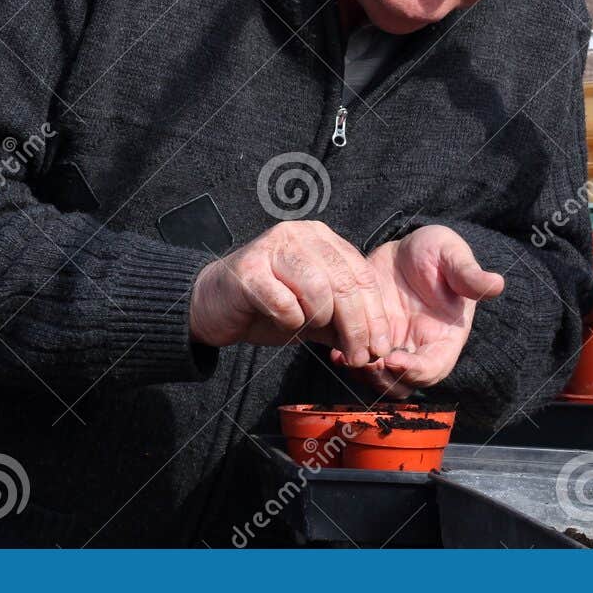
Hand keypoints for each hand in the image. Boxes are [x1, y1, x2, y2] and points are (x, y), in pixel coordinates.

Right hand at [189, 220, 393, 366]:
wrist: (211, 305)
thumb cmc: (266, 306)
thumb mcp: (314, 313)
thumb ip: (343, 322)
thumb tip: (376, 348)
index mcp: (321, 239)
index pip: (362, 274)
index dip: (376, 314)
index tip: (381, 348)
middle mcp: (299, 235)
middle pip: (344, 282)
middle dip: (358, 326)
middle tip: (360, 357)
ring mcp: (272, 248)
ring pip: (318, 289)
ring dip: (320, 321)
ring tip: (311, 333)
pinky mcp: (248, 269)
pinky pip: (284, 302)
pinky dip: (289, 320)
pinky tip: (284, 324)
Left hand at [330, 224, 504, 397]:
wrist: (406, 249)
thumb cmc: (437, 252)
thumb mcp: (453, 255)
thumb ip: (469, 274)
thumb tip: (497, 284)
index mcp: (445, 337)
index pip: (434, 368)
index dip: (415, 371)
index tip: (393, 359)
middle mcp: (419, 348)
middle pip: (404, 384)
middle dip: (384, 380)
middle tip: (367, 362)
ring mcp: (393, 345)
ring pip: (379, 380)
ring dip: (363, 375)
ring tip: (348, 356)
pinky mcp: (370, 337)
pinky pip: (358, 360)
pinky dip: (346, 360)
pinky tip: (335, 349)